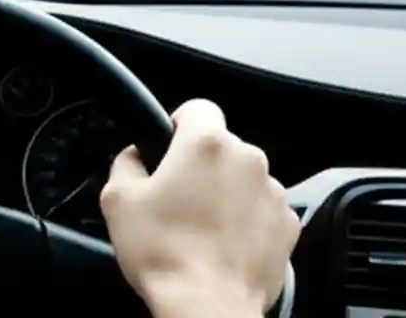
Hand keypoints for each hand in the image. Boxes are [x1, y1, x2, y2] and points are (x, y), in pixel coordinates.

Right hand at [99, 99, 298, 317]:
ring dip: (225, 193)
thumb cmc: (164, 253)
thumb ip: (126, 162)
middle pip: (221, 146)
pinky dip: (246, 221)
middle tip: (175, 197)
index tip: (168, 147)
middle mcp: (247, 160)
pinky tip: (222, 244)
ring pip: (243, 178)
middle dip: (200, 165)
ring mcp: (273, 193)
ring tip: (199, 227)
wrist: (207, 306)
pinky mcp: (288, 225)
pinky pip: (262, 210)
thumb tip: (135, 157)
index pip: (197, 107)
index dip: (178, 124)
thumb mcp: (117, 199)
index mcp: (206, 144)